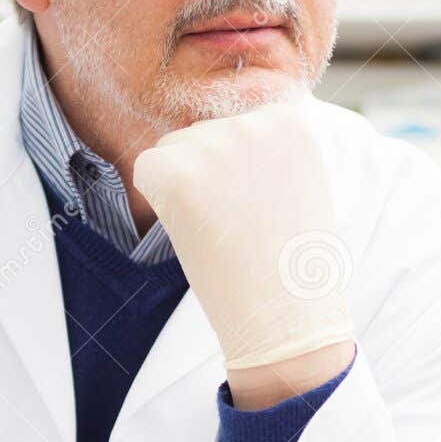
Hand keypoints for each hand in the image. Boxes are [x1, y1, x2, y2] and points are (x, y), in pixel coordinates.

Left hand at [133, 96, 354, 382]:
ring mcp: (216, 146)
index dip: (233, 174)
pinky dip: (158, 204)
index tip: (259, 209)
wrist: (288, 320)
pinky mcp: (179, 173)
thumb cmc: (290, 263)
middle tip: (239, 228)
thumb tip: (209, 131)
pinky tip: (195, 233)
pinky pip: (144, 171)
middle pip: (198, 135)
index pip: (231, 126)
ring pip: (170, 152)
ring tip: (223, 234)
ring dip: (183, 192)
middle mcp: (254, 122)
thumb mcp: (296, 186)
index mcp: (289, 122)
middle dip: (206, 178)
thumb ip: (262, 150)